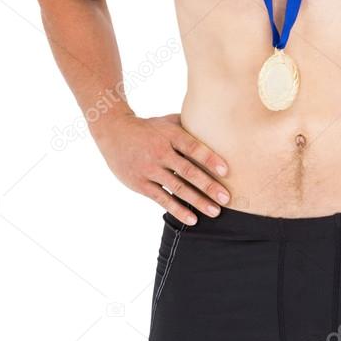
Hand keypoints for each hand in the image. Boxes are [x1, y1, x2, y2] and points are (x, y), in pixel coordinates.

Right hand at [94, 111, 230, 223]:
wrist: (114, 132)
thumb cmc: (148, 127)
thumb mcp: (167, 121)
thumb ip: (189, 125)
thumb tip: (216, 125)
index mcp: (170, 136)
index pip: (193, 148)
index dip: (209, 159)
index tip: (226, 171)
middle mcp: (161, 152)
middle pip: (188, 171)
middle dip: (208, 186)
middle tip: (226, 198)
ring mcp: (150, 169)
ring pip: (177, 188)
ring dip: (197, 201)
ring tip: (215, 212)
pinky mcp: (141, 184)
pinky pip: (162, 199)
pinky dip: (178, 210)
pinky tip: (192, 219)